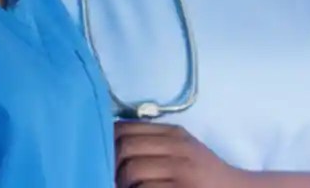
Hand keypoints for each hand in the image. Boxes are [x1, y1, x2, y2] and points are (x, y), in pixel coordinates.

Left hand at [114, 122, 253, 187]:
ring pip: (131, 171)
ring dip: (122, 184)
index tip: (104, 154)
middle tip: (114, 179)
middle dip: (112, 166)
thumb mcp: (185, 150)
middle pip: (125, 148)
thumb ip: (156, 143)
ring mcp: (180, 171)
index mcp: (175, 134)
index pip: (126, 127)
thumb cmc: (205, 174)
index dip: (107, 141)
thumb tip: (112, 143)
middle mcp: (177, 148)